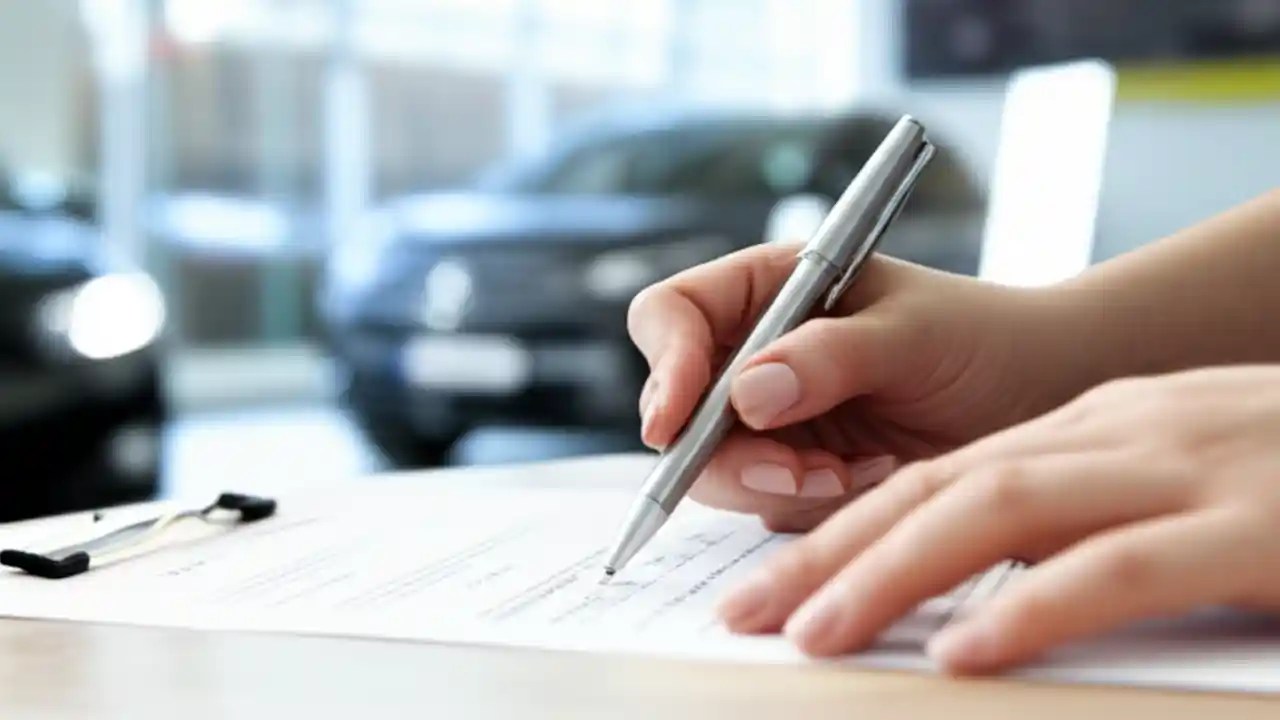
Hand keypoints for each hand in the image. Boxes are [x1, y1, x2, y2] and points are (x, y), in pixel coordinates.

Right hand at [628, 243, 1082, 530]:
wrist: (1041, 399)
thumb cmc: (986, 339)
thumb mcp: (915, 334)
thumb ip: (830, 357)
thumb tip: (747, 393)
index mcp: (769, 288)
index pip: (674, 316)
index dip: (665, 366)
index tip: (676, 421)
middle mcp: (756, 350)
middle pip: (681, 410)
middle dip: (730, 454)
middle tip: (801, 476)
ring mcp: (772, 416)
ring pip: (719, 469)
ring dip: (780, 486)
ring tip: (860, 472)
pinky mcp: (795, 470)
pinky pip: (767, 503)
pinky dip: (811, 506)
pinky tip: (871, 478)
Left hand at [717, 365, 1279, 674]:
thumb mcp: (1166, 485)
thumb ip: (1074, 525)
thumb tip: (969, 596)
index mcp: (1092, 426)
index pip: (936, 474)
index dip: (841, 529)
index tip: (767, 584)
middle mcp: (1119, 432)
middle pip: (941, 486)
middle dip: (834, 551)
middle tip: (749, 613)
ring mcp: (1186, 470)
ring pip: (1002, 511)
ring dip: (894, 573)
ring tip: (816, 634)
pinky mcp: (1256, 528)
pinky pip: (1119, 567)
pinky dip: (1035, 608)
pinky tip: (969, 654)